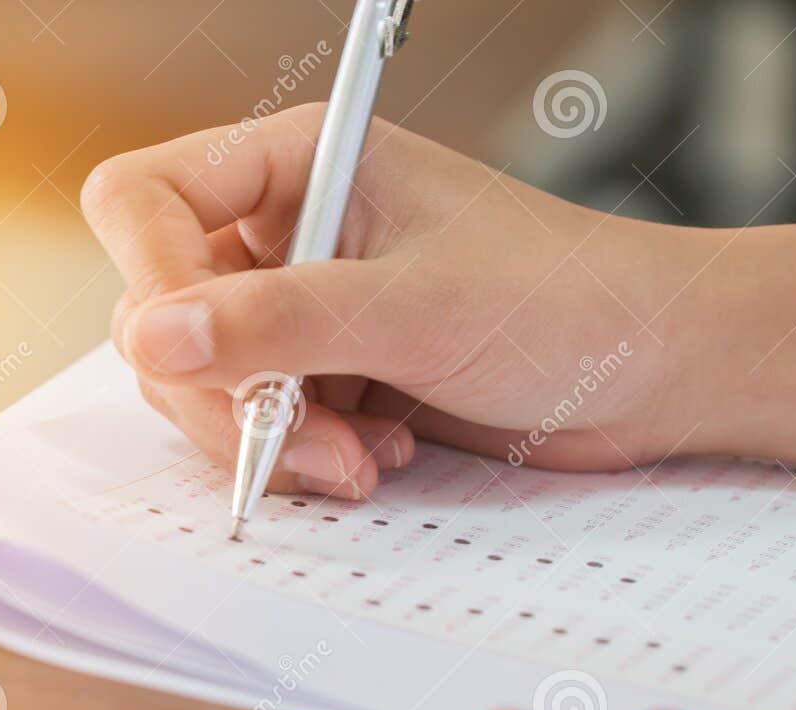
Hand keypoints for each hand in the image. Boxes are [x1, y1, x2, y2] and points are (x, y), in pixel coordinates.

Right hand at [81, 105, 711, 497]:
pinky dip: (303, 457)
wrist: (650, 369)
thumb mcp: (414, 308)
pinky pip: (256, 427)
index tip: (190, 351)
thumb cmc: (562, 299)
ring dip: (271, 439)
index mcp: (296, 165)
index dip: (150, 278)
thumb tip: (150, 335)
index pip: (145, 201)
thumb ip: (275, 322)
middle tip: (301, 433)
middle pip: (162, 315)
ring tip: (362, 456)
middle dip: (226, 392)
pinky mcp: (324, 375)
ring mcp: (299, 310)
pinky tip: (380, 453)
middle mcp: (283, 234)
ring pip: (202, 385)